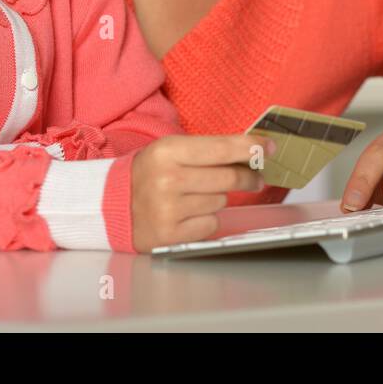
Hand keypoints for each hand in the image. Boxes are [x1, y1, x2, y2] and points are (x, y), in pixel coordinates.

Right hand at [130, 134, 274, 251]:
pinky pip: (211, 225)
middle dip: (248, 178)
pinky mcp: (171, 235)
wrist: (112, 205)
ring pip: (220, 202)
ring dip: (217, 198)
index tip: (270, 148)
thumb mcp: (170, 151)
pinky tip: (188, 214)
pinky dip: (206, 219)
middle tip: (255, 178)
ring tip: (196, 196)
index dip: (250, 148)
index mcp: (167, 151)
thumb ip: (208, 150)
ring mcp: (169, 210)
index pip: (221, 148)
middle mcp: (167, 179)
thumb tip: (253, 154)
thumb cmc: (149, 174)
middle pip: (229, 179)